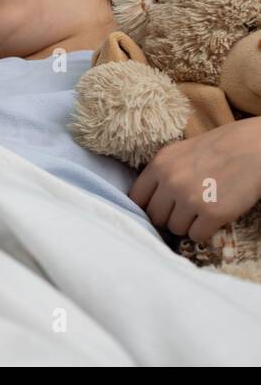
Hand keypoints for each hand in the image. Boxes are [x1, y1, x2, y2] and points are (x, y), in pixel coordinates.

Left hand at [129, 117, 260, 244]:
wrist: (254, 148)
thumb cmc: (217, 149)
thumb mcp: (178, 153)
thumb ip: (160, 173)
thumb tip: (144, 200)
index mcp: (159, 165)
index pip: (136, 199)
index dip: (146, 208)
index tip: (157, 211)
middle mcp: (170, 182)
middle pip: (154, 217)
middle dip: (167, 218)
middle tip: (183, 212)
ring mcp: (191, 199)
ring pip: (175, 228)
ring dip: (186, 225)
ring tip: (200, 212)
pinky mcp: (213, 213)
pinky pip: (196, 235)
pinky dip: (203, 232)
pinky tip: (212, 219)